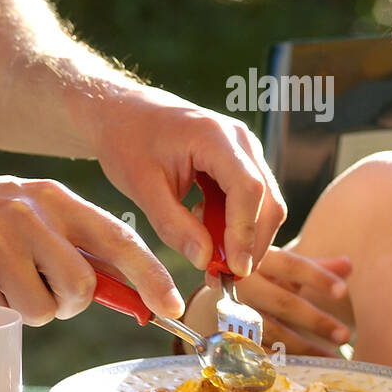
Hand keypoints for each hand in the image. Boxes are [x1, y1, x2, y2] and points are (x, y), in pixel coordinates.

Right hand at [0, 169, 183, 325]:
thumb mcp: (31, 208)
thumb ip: (73, 241)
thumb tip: (124, 287)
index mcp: (56, 198)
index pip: (119, 241)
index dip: (151, 277)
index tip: (173, 306)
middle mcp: (32, 217)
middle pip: (83, 286)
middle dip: (71, 303)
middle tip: (44, 291)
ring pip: (46, 309)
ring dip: (32, 310)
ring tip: (5, 282)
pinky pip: (7, 315)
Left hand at [88, 84, 286, 279]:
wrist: (125, 113)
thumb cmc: (128, 141)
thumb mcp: (141, 187)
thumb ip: (173, 225)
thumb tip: (205, 260)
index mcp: (214, 136)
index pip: (247, 188)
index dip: (245, 232)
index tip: (235, 269)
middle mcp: (239, 139)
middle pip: (266, 200)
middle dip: (251, 243)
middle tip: (223, 278)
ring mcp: (244, 150)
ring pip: (265, 204)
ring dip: (245, 238)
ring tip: (212, 263)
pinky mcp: (240, 162)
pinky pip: (252, 200)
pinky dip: (236, 225)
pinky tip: (208, 234)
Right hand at [230, 248, 352, 355]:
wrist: (213, 297)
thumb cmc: (261, 278)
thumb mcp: (283, 268)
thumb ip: (315, 267)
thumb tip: (349, 265)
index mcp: (260, 258)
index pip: (292, 266)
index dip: (317, 278)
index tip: (343, 292)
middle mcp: (243, 283)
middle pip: (283, 302)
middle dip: (316, 320)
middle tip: (344, 335)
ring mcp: (233, 311)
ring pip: (271, 331)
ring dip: (304, 346)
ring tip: (332, 358)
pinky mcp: (227, 335)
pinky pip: (257, 350)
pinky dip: (282, 359)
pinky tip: (304, 366)